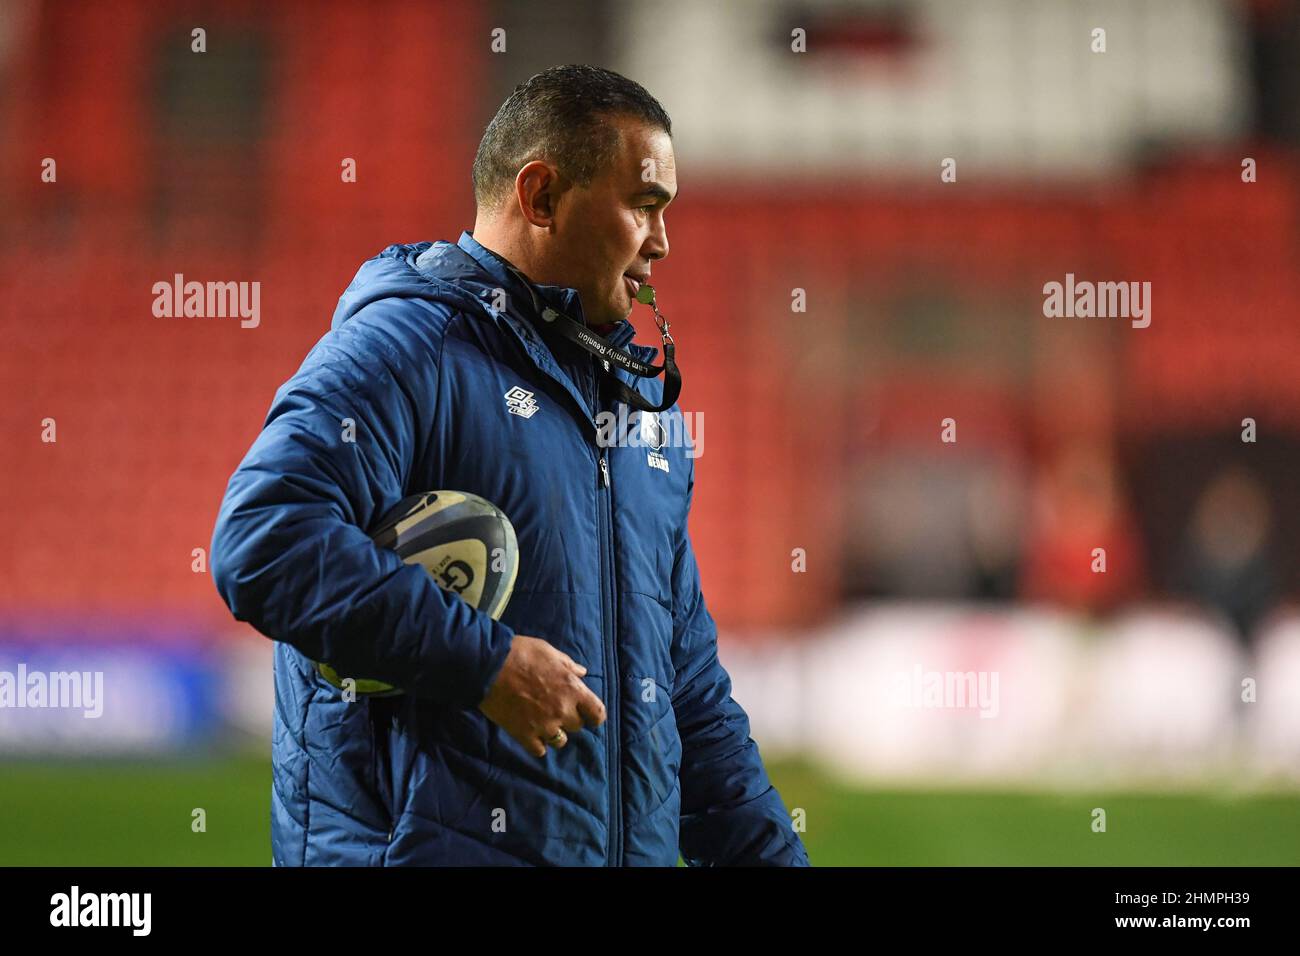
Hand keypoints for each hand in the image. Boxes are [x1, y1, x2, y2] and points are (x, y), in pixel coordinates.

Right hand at [477, 635, 606, 757]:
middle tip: (557, 710)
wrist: (489, 666)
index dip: (595, 716)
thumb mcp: (550, 652)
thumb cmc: (522, 653)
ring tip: (543, 723)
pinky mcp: (524, 735)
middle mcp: (562, 711)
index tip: (590, 716)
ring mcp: (544, 725)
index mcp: (573, 689)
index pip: (597, 713)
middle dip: (569, 719)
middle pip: (577, 726)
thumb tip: (582, 673)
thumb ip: (568, 666)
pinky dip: (537, 744)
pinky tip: (531, 733)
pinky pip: (539, 750)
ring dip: (555, 733)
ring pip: (560, 741)